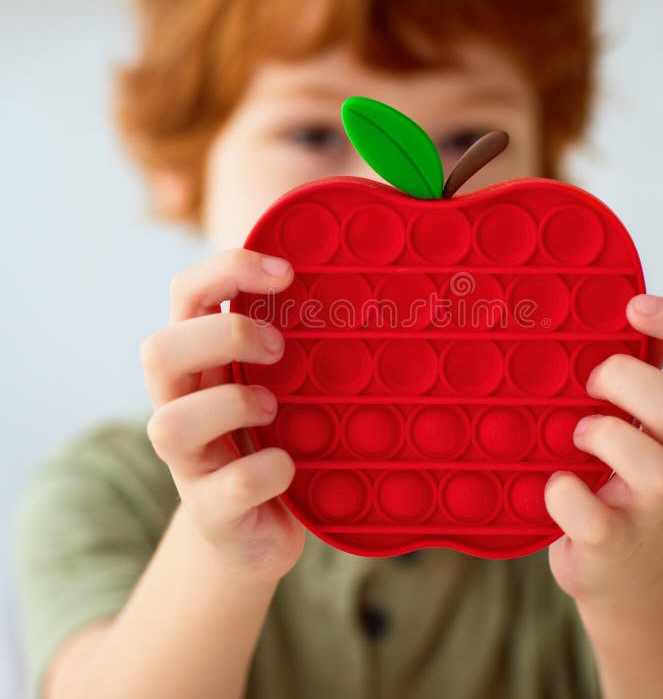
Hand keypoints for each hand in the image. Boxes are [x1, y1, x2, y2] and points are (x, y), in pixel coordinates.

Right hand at [140, 248, 305, 586]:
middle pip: (159, 350)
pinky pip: (231, 485)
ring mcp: (188, 463)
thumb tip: (358, 290)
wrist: (254, 534)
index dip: (227, 271)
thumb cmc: (271, 441)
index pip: (187, 296)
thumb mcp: (278, 383)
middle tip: (280, 348)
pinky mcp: (209, 512)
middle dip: (225, 336)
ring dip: (235, 406)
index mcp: (199, 364)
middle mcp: (180, 406)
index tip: (286, 272)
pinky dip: (270, 470)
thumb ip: (289, 345)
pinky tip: (291, 465)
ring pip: (171, 425)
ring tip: (274, 409)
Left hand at [544, 294, 662, 606]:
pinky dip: (565, 495)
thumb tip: (585, 311)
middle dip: (625, 380)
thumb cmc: (621, 478)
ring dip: (602, 437)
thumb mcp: (640, 424)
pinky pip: (594, 519)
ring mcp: (650, 506)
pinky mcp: (614, 543)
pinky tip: (554, 484)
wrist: (629, 573)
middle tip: (590, 383)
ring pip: (654, 467)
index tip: (637, 305)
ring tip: (575, 436)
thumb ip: (628, 376)